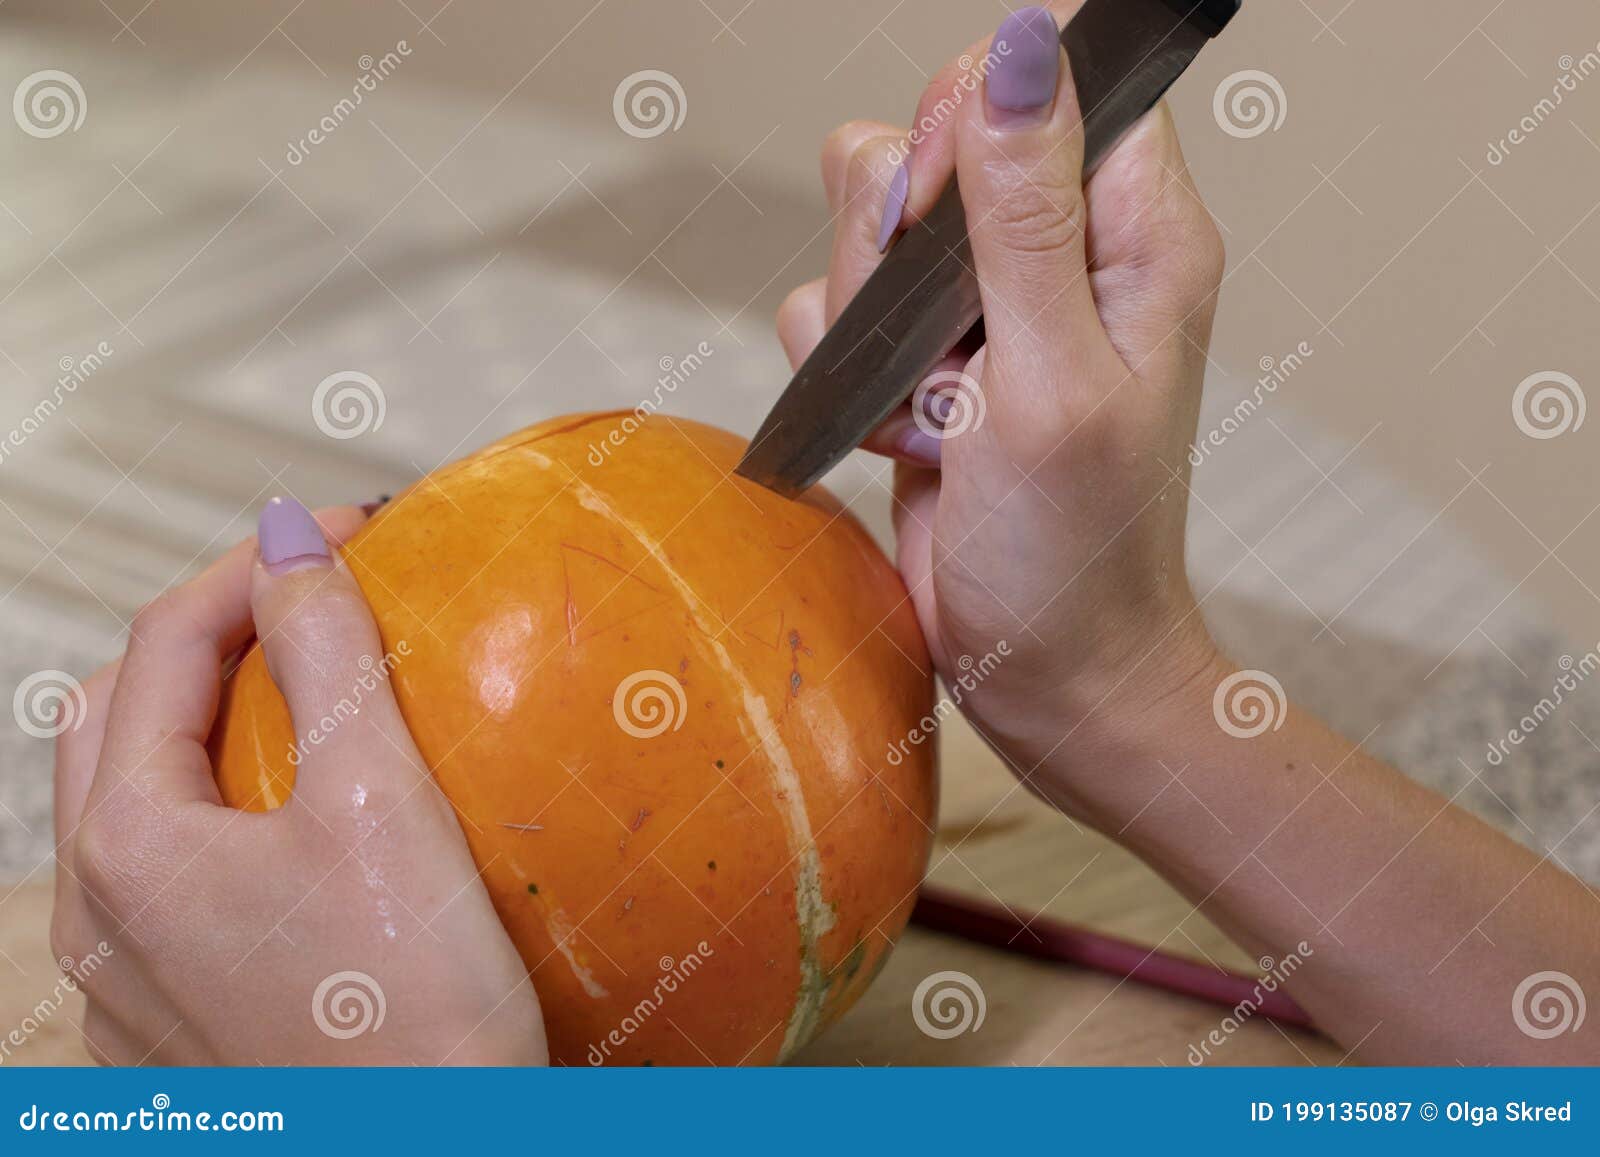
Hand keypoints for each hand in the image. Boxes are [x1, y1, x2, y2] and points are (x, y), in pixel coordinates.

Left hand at [52, 498, 545, 1064]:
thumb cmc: (414, 1018)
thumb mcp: (382, 803)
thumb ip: (327, 656)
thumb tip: (290, 540)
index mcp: (131, 848)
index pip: (163, 647)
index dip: (254, 566)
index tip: (344, 532)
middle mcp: (105, 917)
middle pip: (119, 716)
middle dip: (205, 635)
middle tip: (309, 596)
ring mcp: (133, 982)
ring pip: (136, 803)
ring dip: (206, 723)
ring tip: (302, 690)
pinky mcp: (182, 1027)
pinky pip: (175, 883)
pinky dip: (225, 812)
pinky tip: (304, 823)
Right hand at [776, 4, 1226, 800]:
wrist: (1042, 671)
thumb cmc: (1075, 552)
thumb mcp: (1050, 378)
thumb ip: (1023, 214)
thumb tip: (1018, 47)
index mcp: (1136, 232)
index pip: (1052, 75)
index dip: (976, 120)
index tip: (945, 220)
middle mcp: (1060, 250)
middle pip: (937, 137)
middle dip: (897, 239)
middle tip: (939, 343)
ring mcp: (984, 304)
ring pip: (869, 222)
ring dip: (868, 322)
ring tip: (931, 409)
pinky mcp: (924, 355)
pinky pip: (835, 307)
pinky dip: (850, 374)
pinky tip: (907, 438)